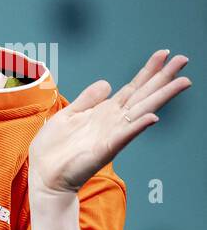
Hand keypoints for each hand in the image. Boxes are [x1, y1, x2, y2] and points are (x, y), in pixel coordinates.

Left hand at [28, 50, 191, 197]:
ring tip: (183, 82)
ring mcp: (112, 135)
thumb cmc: (54, 149)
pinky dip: (138, 126)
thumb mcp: (68, 115)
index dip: (148, 71)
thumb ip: (87, 99)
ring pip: (142, 111)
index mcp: (104, 112)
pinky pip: (125, 136)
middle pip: (144, 95)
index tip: (164, 53)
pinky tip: (152, 117)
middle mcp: (113, 121)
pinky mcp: (105, 150)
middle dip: (163, 77)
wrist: (45, 176)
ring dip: (162, 96)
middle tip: (184, 58)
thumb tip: (107, 83)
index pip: (132, 87)